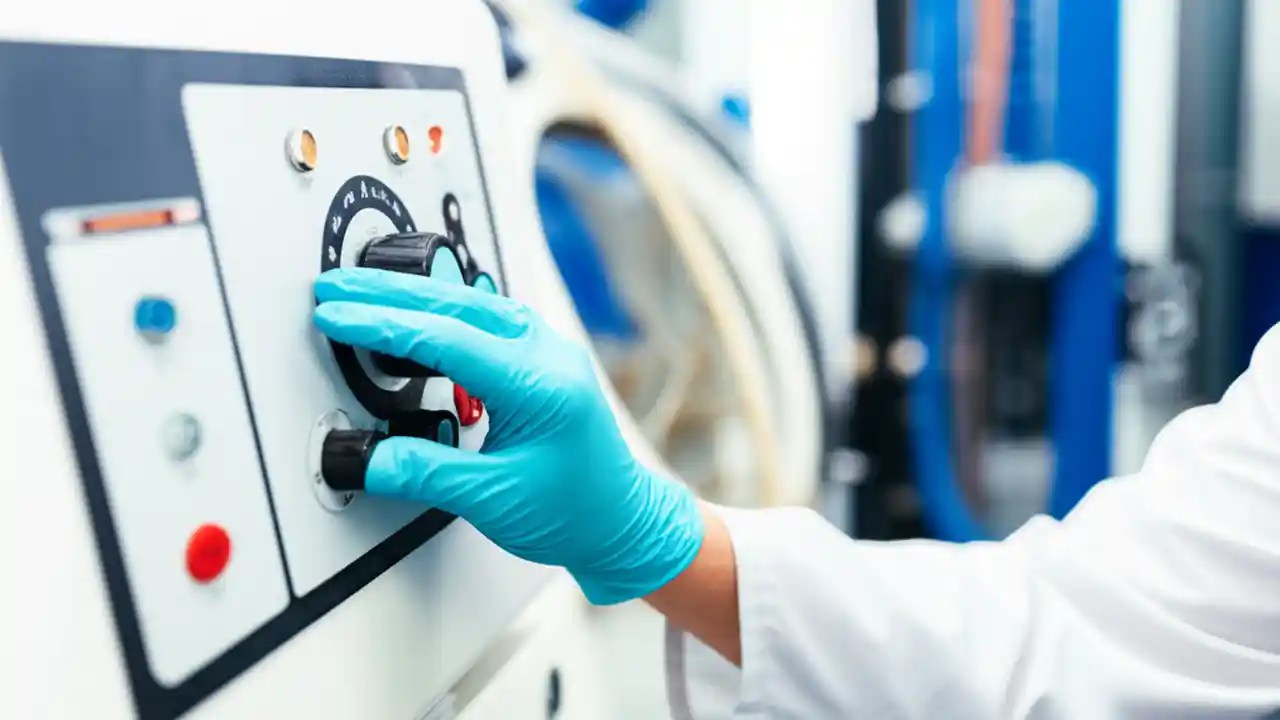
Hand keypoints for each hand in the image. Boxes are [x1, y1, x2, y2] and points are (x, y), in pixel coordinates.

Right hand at [313, 268, 703, 603]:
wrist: (625, 522)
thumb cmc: (579, 512)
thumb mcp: (492, 499)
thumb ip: (425, 473)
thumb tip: (367, 456)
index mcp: (539, 384)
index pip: (445, 338)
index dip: (383, 324)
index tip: (335, 315)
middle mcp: (547, 355)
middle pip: (456, 305)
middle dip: (388, 291)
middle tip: (333, 285)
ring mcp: (547, 351)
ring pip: (472, 304)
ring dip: (414, 294)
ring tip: (361, 288)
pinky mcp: (541, 360)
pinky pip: (487, 318)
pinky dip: (443, 310)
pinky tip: (417, 307)